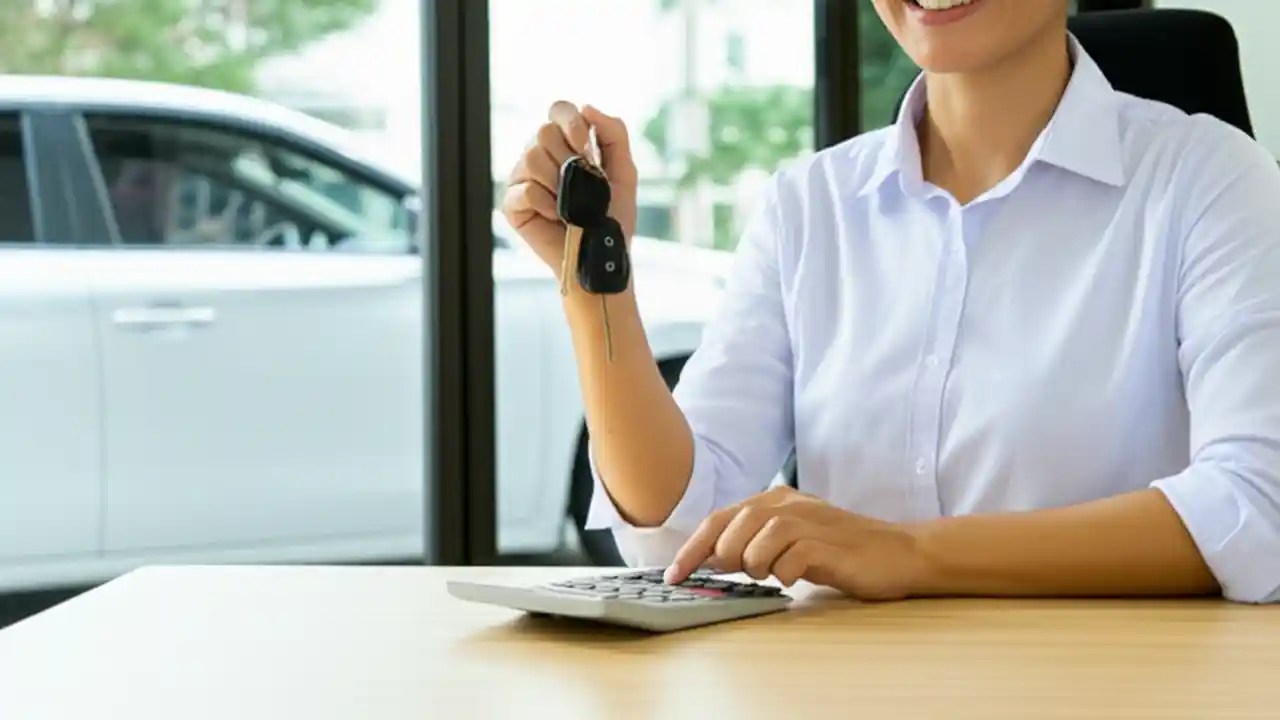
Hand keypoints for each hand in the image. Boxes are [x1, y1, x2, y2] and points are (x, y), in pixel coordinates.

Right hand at [500, 101, 637, 278]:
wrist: (602, 257)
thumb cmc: (613, 217)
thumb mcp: (624, 171)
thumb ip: (613, 133)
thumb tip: (587, 106)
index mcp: (565, 143)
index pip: (558, 110)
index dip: (572, 124)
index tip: (587, 149)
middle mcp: (540, 155)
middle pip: (542, 132)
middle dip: (569, 159)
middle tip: (582, 185)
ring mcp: (522, 178)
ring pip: (531, 158)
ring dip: (559, 184)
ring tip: (570, 204)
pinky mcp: (512, 204)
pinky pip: (525, 189)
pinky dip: (547, 204)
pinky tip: (557, 217)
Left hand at [664, 487, 926, 600]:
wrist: (899, 553)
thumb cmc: (842, 551)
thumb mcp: (793, 540)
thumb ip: (756, 543)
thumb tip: (712, 560)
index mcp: (776, 500)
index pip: (720, 518)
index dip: (693, 547)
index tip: (675, 575)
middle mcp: (789, 505)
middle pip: (733, 524)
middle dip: (722, 556)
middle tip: (732, 576)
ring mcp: (810, 522)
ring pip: (758, 539)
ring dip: (754, 564)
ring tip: (770, 575)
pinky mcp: (828, 545)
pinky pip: (790, 559)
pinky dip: (784, 574)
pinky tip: (795, 579)